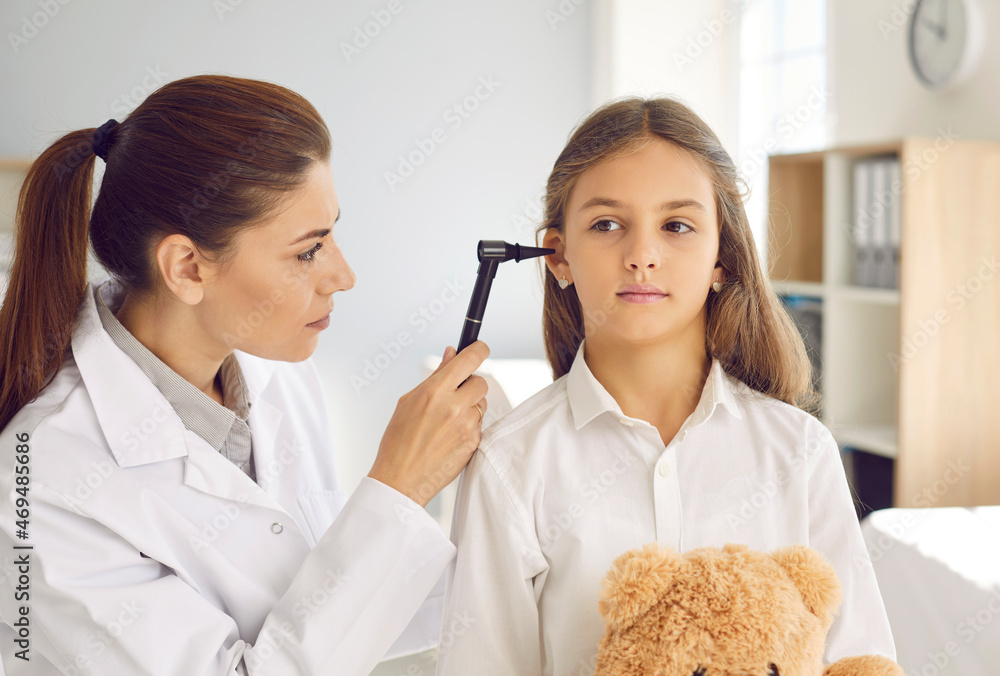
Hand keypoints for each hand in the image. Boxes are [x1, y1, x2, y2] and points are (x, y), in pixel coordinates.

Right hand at [368, 341, 489, 507]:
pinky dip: (468, 426)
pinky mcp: (474, 443)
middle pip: (481, 382)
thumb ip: (436, 375)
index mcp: (435, 391)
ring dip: (470, 406)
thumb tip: (452, 353)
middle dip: (470, 384)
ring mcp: (467, 426)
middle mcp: (455, 406)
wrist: (401, 479)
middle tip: (455, 393)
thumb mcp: (409, 401)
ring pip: (481, 404)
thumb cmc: (398, 439)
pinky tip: (449, 436)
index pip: (470, 359)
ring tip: (447, 420)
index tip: (479, 348)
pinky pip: (479, 424)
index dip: (479, 349)